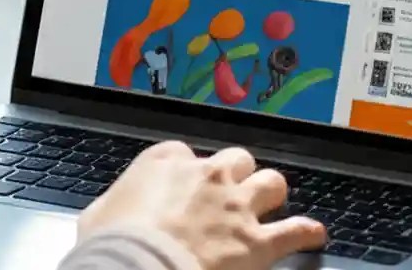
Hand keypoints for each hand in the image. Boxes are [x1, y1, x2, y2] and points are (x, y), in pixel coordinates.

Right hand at [78, 141, 326, 269]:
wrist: (140, 269)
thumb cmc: (114, 246)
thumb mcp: (97, 216)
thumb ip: (114, 206)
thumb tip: (109, 218)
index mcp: (165, 163)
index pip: (182, 153)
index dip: (185, 171)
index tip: (183, 186)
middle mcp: (207, 176)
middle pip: (236, 160)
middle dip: (236, 175)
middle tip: (231, 192)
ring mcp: (236, 206)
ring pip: (272, 183)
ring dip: (271, 194)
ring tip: (272, 204)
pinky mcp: (257, 242)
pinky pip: (296, 230)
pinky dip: (306, 233)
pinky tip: (314, 235)